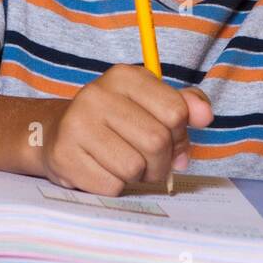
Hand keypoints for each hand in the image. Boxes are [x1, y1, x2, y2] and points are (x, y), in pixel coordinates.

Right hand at [41, 64, 212, 195]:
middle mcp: (97, 94)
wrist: (56, 133)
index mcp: (123, 77)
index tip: (169, 138)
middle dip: (160, 161)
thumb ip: (183, 106)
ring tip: (124, 165)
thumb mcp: (148, 103)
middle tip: (148, 161)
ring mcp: (77, 124)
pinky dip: (115, 186)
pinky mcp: (64, 155)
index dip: (180, 134)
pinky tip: (102, 170)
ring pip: (134, 168)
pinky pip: (111, 186)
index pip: (175, 111)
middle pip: (156, 141)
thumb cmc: (113, 121)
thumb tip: (205, 116)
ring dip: (137, 176)